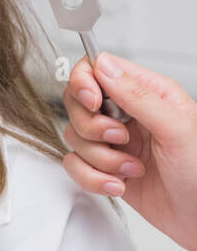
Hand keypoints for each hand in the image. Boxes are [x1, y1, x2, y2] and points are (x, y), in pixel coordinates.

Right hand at [62, 52, 196, 250]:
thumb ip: (138, 95)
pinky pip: (76, 166)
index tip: (93, 103)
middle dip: (92, 128)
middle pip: (78, 104)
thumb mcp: (176, 128)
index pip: (97, 69)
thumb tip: (104, 66)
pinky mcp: (105, 169)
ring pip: (75, 138)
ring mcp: (115, 143)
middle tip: (121, 140)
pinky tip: (120, 184)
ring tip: (132, 169)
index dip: (85, 84)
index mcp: (148, 93)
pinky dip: (93, 179)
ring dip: (100, 159)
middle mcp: (127, 115)